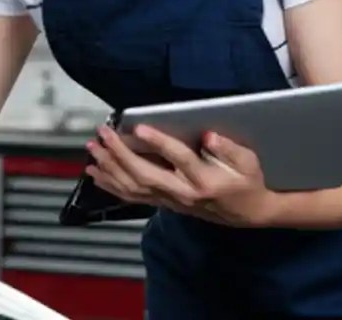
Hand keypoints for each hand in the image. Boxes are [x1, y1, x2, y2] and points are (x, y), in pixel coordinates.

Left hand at [85, 125, 279, 227]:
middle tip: (103, 134)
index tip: (140, 127)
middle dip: (120, 154)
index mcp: (205, 180)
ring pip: (134, 188)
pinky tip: (96, 174)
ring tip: (93, 150)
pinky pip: (133, 197)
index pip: (179, 159)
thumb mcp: (248, 162)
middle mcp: (184, 193)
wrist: (248, 214)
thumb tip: (209, 135)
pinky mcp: (165, 204)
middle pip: (146, 175)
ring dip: (110, 169)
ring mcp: (171, 201)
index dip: (159, 143)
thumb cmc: (247, 182)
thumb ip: (229, 149)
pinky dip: (112, 185)